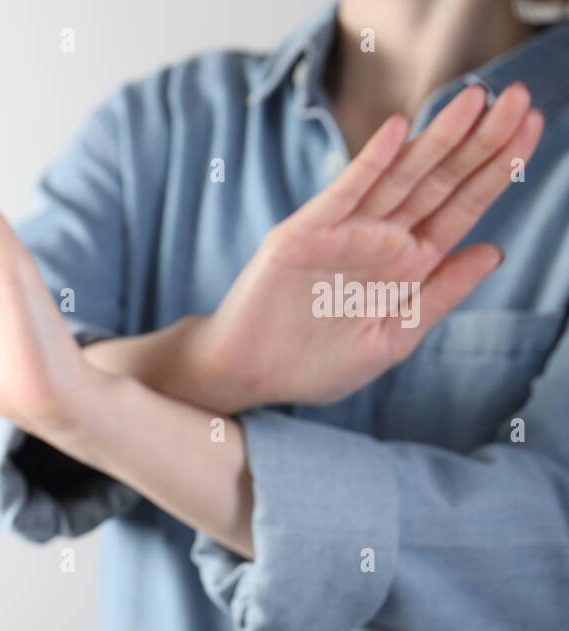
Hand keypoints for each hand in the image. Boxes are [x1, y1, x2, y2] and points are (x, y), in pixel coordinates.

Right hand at [192, 82, 542, 410]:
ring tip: (475, 101)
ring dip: (435, 139)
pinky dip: (367, 163)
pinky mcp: (304, 235)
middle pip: (437, 182)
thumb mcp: (393, 339)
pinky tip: (396, 132)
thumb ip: (441, 295)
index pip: (460, 207)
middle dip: (479, 141)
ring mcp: (342, 233)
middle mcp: (379, 240)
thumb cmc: (314, 364)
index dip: (496, 171)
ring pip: (398, 178)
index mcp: (406, 265)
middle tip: (519, 99)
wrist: (250, 378)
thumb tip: (494, 250)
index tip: (533, 130)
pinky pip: (342, 194)